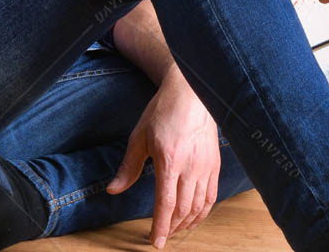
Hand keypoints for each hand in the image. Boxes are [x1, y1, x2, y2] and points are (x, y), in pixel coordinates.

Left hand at [106, 72, 220, 247]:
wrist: (191, 92)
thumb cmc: (163, 112)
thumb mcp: (139, 137)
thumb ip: (128, 167)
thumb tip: (113, 190)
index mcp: (169, 160)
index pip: (166, 203)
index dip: (160, 226)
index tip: (156, 242)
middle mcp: (191, 166)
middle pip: (183, 208)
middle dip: (172, 227)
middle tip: (162, 236)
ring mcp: (206, 166)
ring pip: (199, 205)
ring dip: (187, 222)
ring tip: (176, 229)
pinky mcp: (215, 163)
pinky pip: (211, 195)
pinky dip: (203, 211)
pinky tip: (195, 216)